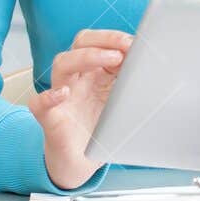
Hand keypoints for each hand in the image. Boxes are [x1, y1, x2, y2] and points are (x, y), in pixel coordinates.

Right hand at [29, 28, 132, 190]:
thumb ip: (135, 86)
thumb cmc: (103, 129)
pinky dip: (48, 96)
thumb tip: (160, 71)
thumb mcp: (124, 103)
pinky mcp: (50, 118)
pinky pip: (40, 103)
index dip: (114, 38)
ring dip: (86, 57)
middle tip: (124, 48)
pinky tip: (62, 94)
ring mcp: (62, 96)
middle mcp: (77, 78)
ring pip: (62, 64)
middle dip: (102, 40)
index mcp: (96, 71)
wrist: (82, 162)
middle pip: (80, 44)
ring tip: (111, 59)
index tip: (135, 42)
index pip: (98, 41)